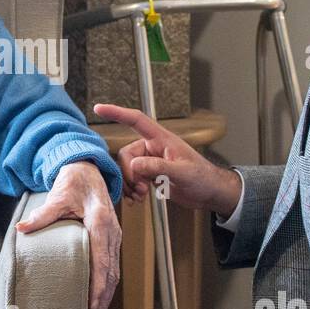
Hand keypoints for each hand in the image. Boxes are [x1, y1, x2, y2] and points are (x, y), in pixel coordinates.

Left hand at [14, 160, 121, 308]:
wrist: (88, 170)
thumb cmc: (74, 183)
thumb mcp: (58, 195)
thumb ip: (42, 214)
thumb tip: (21, 228)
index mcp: (101, 223)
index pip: (102, 262)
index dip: (98, 287)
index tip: (90, 307)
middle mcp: (113, 233)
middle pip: (111, 274)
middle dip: (102, 301)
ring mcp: (115, 238)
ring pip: (114, 274)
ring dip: (105, 299)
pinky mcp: (111, 241)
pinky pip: (111, 268)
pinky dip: (106, 287)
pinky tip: (97, 302)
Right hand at [92, 103, 241, 216]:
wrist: (210, 194)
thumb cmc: (203, 178)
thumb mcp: (182, 172)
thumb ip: (158, 167)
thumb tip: (135, 164)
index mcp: (162, 139)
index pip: (136, 120)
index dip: (117, 113)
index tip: (99, 108)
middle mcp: (153, 148)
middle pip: (126, 154)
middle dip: (128, 174)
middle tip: (140, 189)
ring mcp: (150, 163)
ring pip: (126, 169)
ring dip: (129, 184)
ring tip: (141, 196)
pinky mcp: (149, 176)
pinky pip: (131, 180)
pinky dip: (131, 191)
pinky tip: (139, 200)